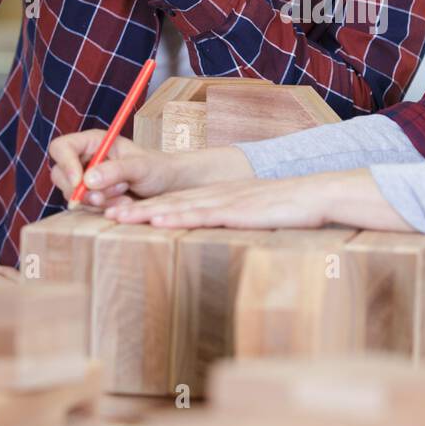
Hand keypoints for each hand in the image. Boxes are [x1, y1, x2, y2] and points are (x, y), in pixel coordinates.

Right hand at [47, 130, 183, 207]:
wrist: (169, 186)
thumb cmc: (157, 168)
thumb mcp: (140, 166)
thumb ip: (115, 170)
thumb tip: (87, 180)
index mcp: (93, 142)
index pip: (62, 147)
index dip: (65, 164)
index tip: (79, 182)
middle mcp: (86, 160)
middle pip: (60, 175)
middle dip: (80, 190)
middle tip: (102, 198)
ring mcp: (87, 181)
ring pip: (73, 195)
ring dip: (97, 201)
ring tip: (125, 196)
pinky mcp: (92, 198)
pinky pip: (85, 208)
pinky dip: (102, 209)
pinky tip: (124, 203)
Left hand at [108, 169, 416, 232]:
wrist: (321, 194)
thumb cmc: (294, 209)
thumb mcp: (260, 213)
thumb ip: (239, 219)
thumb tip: (225, 232)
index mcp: (221, 196)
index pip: (178, 201)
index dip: (147, 206)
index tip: (119, 212)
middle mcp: (218, 195)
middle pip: (170, 202)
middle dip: (135, 207)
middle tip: (103, 212)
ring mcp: (227, 201)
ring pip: (179, 207)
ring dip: (146, 213)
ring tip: (118, 218)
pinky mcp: (239, 210)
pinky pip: (203, 214)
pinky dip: (178, 218)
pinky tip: (159, 221)